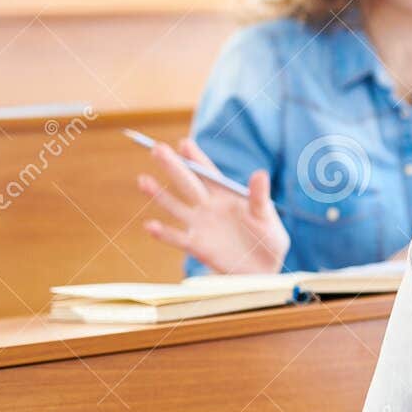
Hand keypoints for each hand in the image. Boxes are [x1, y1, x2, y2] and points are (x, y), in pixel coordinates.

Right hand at [137, 138, 289, 273]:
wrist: (264, 269)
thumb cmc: (268, 238)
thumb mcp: (266, 216)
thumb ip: (260, 196)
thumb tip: (260, 173)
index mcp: (226, 195)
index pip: (208, 172)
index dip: (196, 158)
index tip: (184, 143)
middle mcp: (208, 206)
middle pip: (187, 183)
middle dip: (173, 166)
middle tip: (157, 149)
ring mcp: (199, 225)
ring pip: (175, 207)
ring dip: (159, 194)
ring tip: (143, 180)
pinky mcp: (196, 246)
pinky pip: (177, 238)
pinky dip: (163, 233)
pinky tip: (150, 225)